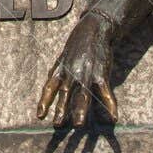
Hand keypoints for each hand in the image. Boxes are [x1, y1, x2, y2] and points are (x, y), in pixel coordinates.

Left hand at [37, 11, 117, 128]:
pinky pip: (105, 92)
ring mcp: (87, 73)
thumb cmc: (77, 44)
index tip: (39, 115)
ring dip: (81, 110)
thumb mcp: (62, 56)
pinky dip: (110, 106)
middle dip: (61, 109)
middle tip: (57, 125)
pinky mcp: (101, 73)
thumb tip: (48, 85)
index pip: (49, 87)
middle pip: (65, 93)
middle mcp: (72, 72)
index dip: (44, 101)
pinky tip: (113, 118)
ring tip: (79, 125)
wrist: (94, 28)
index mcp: (61, 69)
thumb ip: (57, 71)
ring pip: (83, 94)